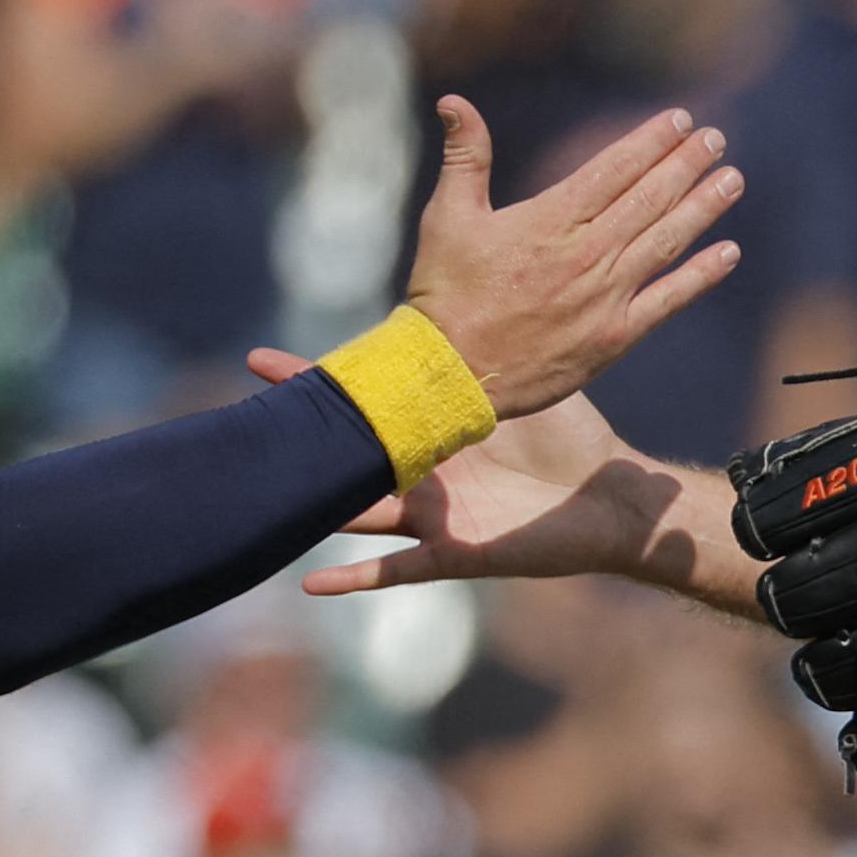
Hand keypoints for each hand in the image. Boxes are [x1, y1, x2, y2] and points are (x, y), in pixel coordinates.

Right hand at [245, 353, 754, 610]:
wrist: (607, 498)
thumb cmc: (571, 438)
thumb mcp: (522, 382)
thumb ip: (488, 343)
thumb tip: (476, 274)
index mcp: (431, 434)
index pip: (363, 404)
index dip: (313, 383)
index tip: (259, 361)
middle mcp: (422, 476)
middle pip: (348, 457)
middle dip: (301, 437)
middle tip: (249, 418)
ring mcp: (433, 518)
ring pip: (359, 511)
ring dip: (317, 505)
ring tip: (263, 494)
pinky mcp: (456, 554)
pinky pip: (398, 572)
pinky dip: (354, 578)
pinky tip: (310, 581)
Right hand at [405, 96, 741, 417]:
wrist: (450, 374)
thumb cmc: (444, 294)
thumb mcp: (448, 215)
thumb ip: (465, 155)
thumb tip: (454, 100)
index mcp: (550, 219)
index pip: (614, 168)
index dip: (652, 141)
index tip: (680, 120)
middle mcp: (586, 253)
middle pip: (649, 198)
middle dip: (686, 164)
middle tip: (716, 139)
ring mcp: (605, 296)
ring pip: (666, 240)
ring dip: (703, 207)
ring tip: (732, 180)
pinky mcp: (613, 337)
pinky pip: (668, 299)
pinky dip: (701, 275)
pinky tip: (728, 252)